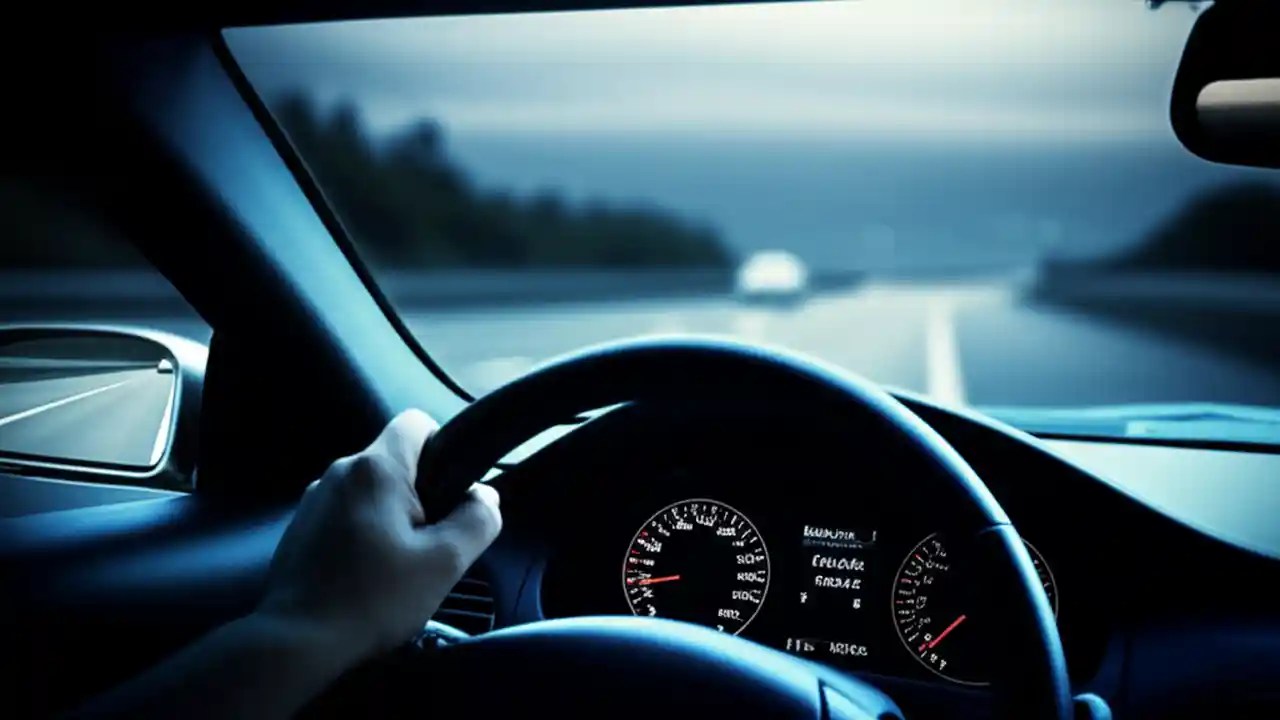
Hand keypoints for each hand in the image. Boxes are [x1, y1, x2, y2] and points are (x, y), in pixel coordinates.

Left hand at [257, 409, 501, 663]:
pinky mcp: (301, 529)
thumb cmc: (371, 600)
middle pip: (397, 462)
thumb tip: (485, 498)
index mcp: (375, 468)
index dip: (445, 446)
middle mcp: (339, 473)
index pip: (417, 422)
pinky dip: (364, 536)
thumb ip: (478, 520)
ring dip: (392, 518)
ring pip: (372, 492)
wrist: (297, 642)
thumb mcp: (444, 563)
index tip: (452, 490)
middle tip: (432, 543)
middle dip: (421, 494)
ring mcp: (314, 501)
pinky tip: (368, 576)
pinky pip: (347, 516)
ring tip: (398, 566)